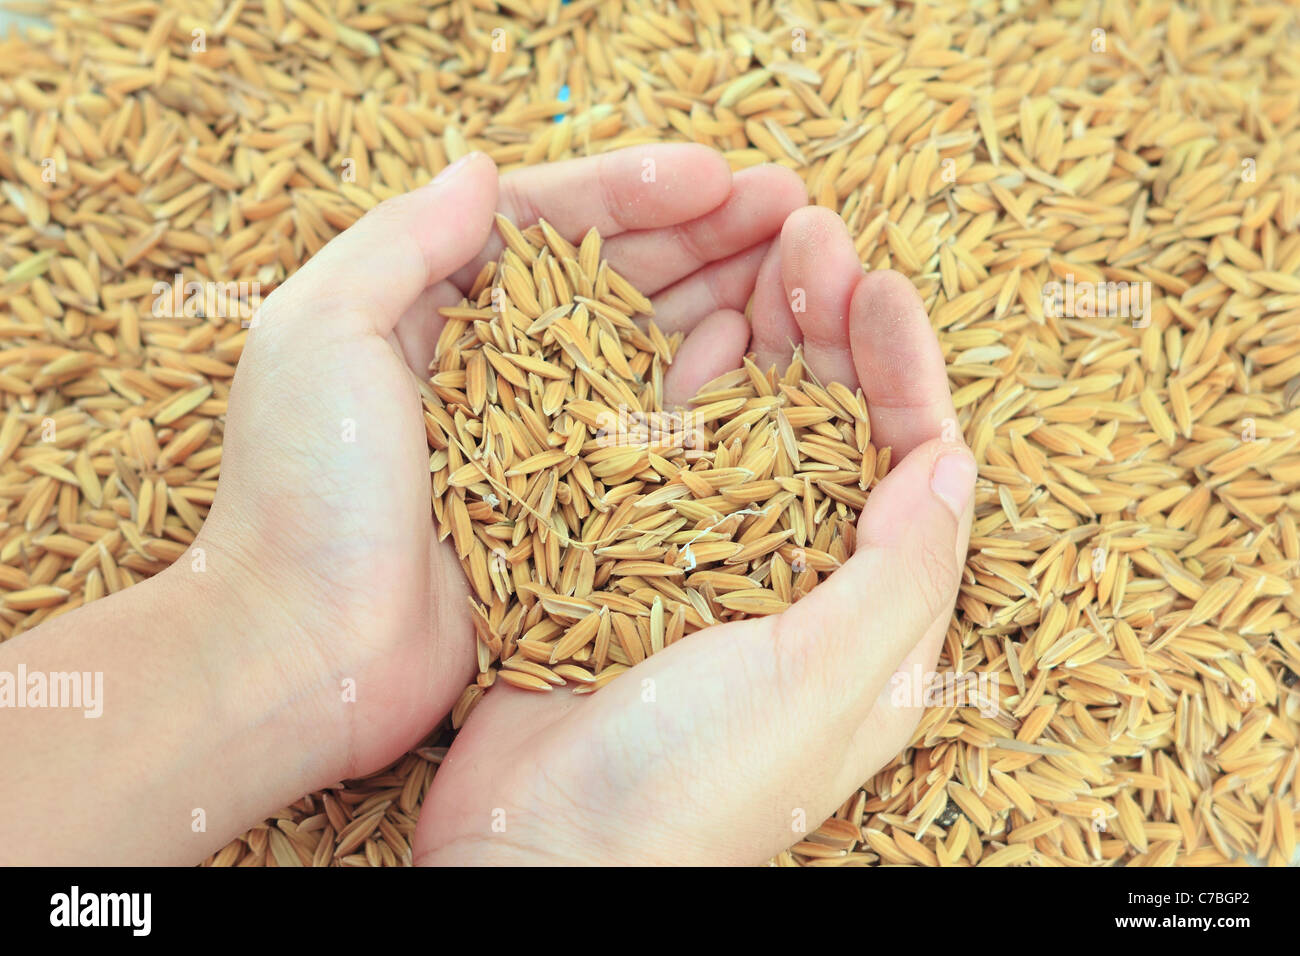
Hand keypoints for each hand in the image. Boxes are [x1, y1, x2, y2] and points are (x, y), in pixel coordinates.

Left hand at [198, 145, 807, 795]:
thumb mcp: (318, 336)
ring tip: (798, 261)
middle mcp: (495, 364)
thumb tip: (481, 169)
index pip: (546, 224)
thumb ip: (398, 243)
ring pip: (643, 345)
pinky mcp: (571, 505)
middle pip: (613, 278)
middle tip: (793, 202)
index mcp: (430, 308)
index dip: (632, 191)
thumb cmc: (301, 494)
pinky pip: (649, 433)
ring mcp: (540, 436)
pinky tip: (752, 351)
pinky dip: (700, 388)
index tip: (715, 175)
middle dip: (701, 235)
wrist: (307, 652)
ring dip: (718, 296)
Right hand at [412, 207, 975, 864]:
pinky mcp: (637, 556)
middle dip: (833, 328)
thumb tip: (956, 459)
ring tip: (760, 252)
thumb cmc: (688, 782)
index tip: (877, 282)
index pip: (914, 463)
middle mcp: (802, 581)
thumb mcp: (823, 682)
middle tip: (811, 234)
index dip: (903, 366)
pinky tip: (694, 330)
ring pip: (757, 425)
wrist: (541, 847)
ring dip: (766, 338)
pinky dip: (689, 386)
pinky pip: (676, 451)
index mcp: (870, 615)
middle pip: (835, 427)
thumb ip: (902, 572)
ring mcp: (717, 564)